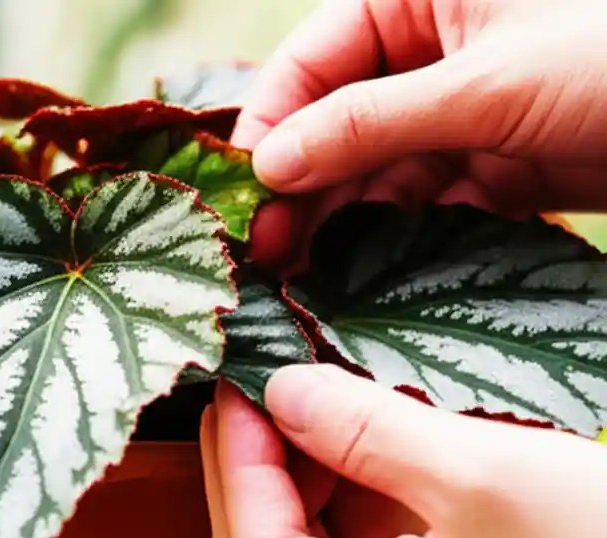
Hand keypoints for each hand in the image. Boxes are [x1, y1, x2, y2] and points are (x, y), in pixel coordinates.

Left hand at [201, 366, 606, 537]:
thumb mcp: (485, 477)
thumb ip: (367, 431)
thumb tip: (279, 388)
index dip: (236, 470)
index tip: (234, 388)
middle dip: (259, 466)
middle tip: (256, 380)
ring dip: (304, 464)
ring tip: (302, 386)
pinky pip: (368, 531)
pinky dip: (354, 474)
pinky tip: (356, 418)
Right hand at [234, 0, 606, 267]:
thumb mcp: (488, 84)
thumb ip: (369, 123)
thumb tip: (270, 164)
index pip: (315, 58)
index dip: (275, 123)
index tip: (248, 192)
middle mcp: (437, 46)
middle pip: (341, 120)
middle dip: (307, 184)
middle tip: (269, 255)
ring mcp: (471, 106)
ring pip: (382, 168)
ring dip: (352, 219)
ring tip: (315, 276)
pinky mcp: (504, 160)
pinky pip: (435, 199)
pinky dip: (412, 235)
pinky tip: (382, 273)